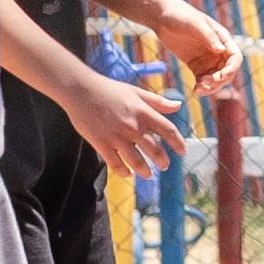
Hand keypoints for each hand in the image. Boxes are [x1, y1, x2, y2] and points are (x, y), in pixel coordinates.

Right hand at [68, 65, 184, 183]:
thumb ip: (157, 101)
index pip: (168, 130)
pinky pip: (115, 164)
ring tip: (148, 174)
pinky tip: (127, 174)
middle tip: (165, 166)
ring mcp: (117, 137)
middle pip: (154, 150)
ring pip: (136, 161)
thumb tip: (178, 106)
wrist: (80, 90)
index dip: (178, 143)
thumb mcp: (136, 91)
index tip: (183, 151)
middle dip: (162, 161)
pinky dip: (123, 171)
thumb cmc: (109, 89)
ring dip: (145, 171)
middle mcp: (133, 126)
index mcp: (143, 112)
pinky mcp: (101, 143)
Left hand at [160, 0, 244, 99]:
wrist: (161, 17)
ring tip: (198, 90)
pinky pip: (203, 80)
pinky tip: (195, 90)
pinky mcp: (196, 65)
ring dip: (211, 87)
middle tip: (204, 84)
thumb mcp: (195, 24)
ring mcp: (207, 59)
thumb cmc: (180, 15)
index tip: (220, 77)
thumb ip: (209, 36)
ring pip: (216, 78)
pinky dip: (202, 87)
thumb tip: (221, 50)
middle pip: (227, 71)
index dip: (231, 70)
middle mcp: (218, 50)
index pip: (235, 58)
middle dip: (219, 81)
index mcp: (222, 38)